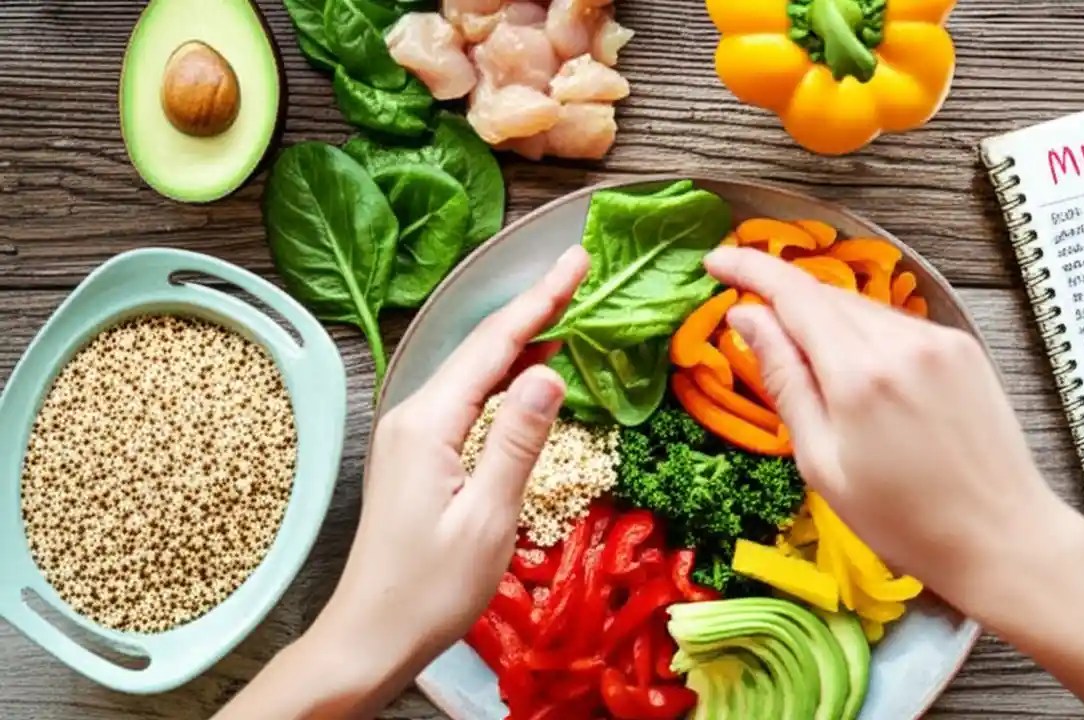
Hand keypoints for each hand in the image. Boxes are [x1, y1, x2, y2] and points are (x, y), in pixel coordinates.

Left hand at [321, 245, 588, 668]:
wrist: (371, 635)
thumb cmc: (431, 589)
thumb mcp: (487, 518)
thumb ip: (518, 441)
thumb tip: (549, 372)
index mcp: (428, 423)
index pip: (493, 346)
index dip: (539, 300)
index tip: (576, 262)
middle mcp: (413, 415)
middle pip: (481, 349)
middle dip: (533, 307)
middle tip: (579, 272)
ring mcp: (411, 434)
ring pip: (473, 372)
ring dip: (520, 340)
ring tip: (566, 308)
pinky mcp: (417, 454)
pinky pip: (466, 400)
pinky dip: (503, 378)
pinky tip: (529, 373)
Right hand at [705, 247, 1083, 719]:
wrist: (1001, 537)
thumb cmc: (902, 520)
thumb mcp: (821, 462)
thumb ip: (783, 379)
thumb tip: (747, 318)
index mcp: (859, 375)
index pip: (792, 293)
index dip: (748, 268)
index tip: (715, 261)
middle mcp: (902, 343)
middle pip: (825, 296)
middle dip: (784, 302)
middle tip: (756, 334)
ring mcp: (939, 341)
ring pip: (860, 308)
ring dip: (825, 322)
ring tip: (817, 376)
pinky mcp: (963, 348)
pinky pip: (895, 324)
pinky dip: (865, 336)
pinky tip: (863, 381)